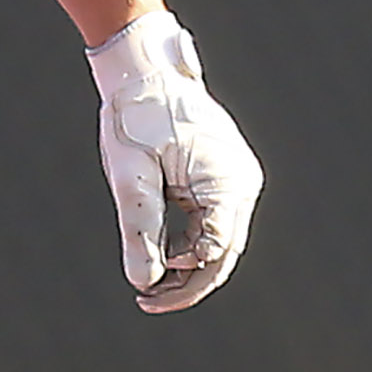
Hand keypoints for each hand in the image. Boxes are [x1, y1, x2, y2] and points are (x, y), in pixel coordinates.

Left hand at [86, 12, 262, 313]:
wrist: (145, 70)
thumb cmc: (138, 114)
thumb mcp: (130, 175)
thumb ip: (139, 228)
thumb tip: (143, 282)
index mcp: (228, 183)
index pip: (215, 254)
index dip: (183, 284)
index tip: (145, 296)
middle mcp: (240, 184)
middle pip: (221, 253)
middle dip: (185, 282)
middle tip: (144, 301)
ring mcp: (233, 181)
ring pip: (215, 241)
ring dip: (184, 265)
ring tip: (146, 283)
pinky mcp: (219, 179)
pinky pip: (207, 222)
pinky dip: (184, 241)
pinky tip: (157, 252)